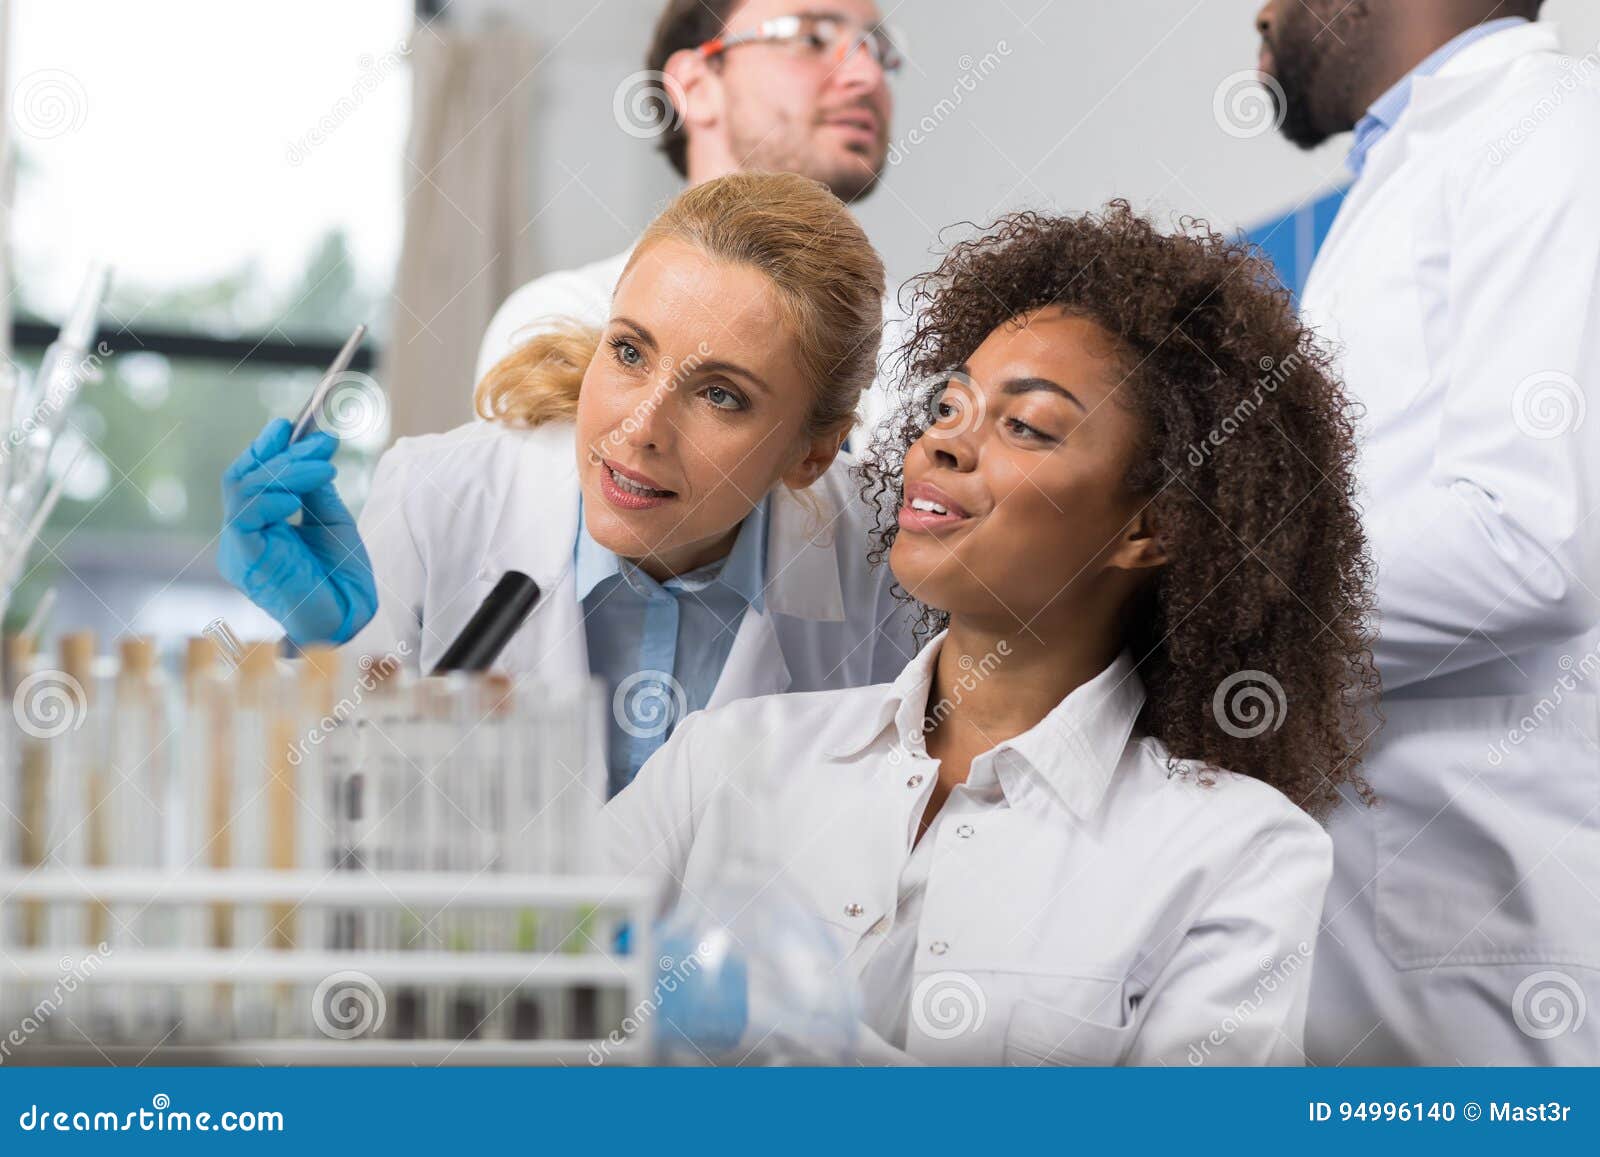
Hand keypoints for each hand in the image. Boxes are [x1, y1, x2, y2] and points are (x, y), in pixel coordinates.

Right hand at [218, 418, 376, 645]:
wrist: (348, 619)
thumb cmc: (341, 579)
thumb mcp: (332, 521)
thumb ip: (315, 490)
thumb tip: (313, 449)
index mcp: (261, 526)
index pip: (252, 476)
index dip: (267, 447)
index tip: (291, 424)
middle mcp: (244, 534)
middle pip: (245, 476)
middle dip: (284, 453)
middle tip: (322, 441)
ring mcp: (240, 547)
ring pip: (244, 488)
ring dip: (286, 471)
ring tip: (324, 467)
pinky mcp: (244, 558)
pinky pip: (245, 515)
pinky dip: (271, 497)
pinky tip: (298, 496)